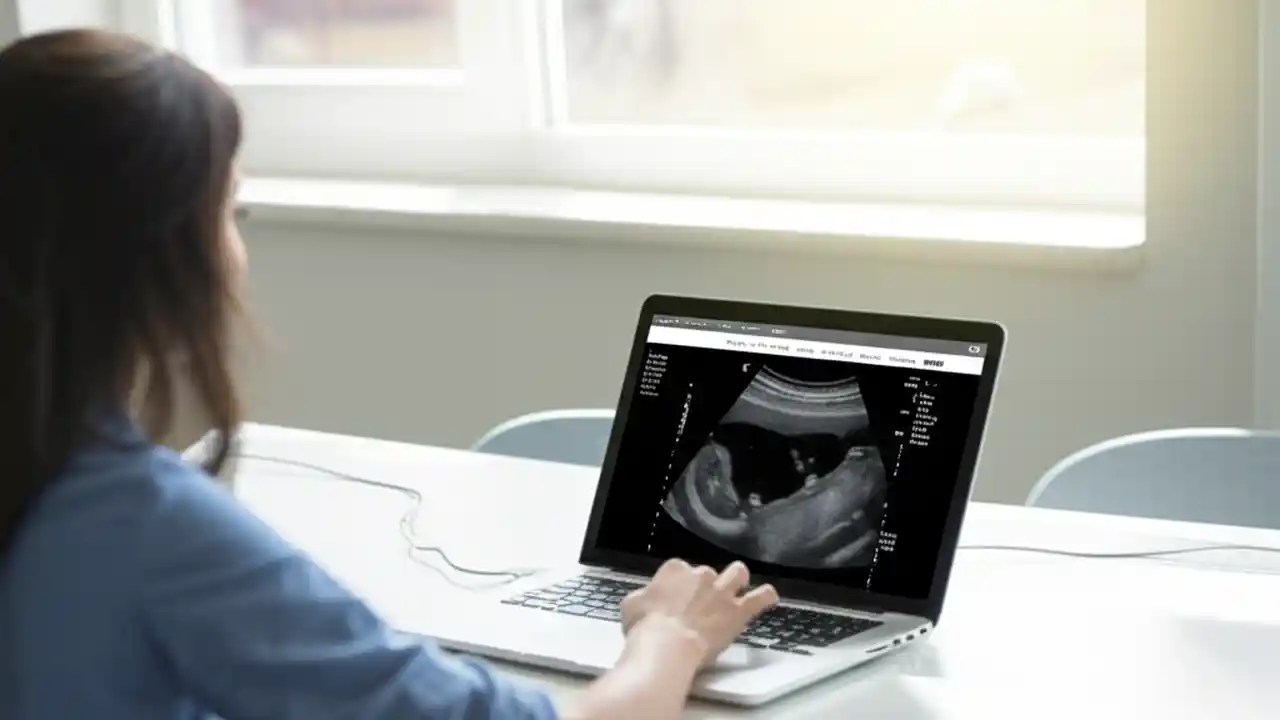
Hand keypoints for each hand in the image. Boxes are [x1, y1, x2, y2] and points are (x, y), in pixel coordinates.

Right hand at [620, 559, 778, 665]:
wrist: (667, 645)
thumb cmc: (644, 627)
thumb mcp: (630, 605)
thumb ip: (643, 596)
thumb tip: (646, 598)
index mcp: (674, 570)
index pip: (679, 570)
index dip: (678, 585)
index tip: (675, 600)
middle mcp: (701, 575)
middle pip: (708, 573)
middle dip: (706, 585)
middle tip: (700, 604)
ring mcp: (722, 591)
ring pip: (738, 573)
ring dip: (738, 580)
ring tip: (737, 589)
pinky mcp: (739, 611)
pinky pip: (761, 597)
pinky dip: (766, 596)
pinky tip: (768, 598)